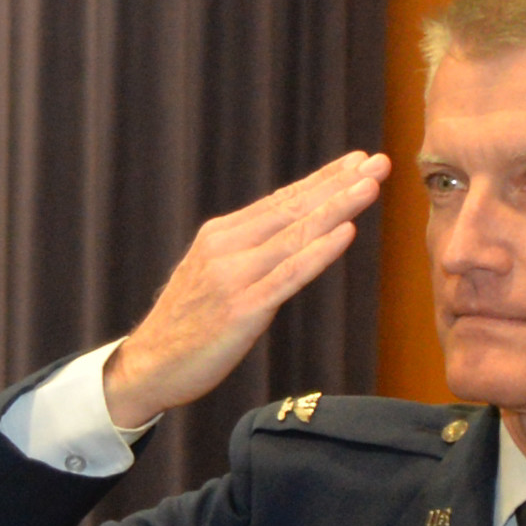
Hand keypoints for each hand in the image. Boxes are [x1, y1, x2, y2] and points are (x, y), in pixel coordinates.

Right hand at [99, 151, 390, 427]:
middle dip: (339, 184)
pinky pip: (289, 276)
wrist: (147, 366)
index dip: (323, 179)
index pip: (281, 200)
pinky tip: (345, 234)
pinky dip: (319, 253)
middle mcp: (226, 248)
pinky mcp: (242, 310)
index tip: (358, 159)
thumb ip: (247, 252)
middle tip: (378, 161)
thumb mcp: (210, 274)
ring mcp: (234, 277)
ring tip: (370, 186)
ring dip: (336, 208)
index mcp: (219, 235)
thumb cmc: (185, 325)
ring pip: (295, 236)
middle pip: (292, 209)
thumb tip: (290, 234)